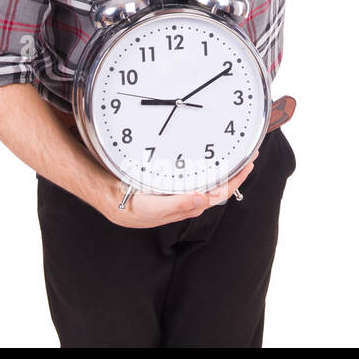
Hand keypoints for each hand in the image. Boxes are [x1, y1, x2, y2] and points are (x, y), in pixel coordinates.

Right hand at [97, 155, 257, 228]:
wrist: (110, 199)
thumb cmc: (130, 207)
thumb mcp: (150, 208)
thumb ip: (176, 205)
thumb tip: (203, 199)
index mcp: (187, 206)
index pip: (219, 192)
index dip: (236, 178)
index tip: (248, 162)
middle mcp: (188, 198)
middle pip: (219, 184)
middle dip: (235, 169)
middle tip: (249, 151)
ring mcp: (182, 190)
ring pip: (209, 178)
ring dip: (223, 165)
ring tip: (235, 151)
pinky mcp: (173, 181)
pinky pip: (197, 172)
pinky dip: (208, 163)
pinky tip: (210, 155)